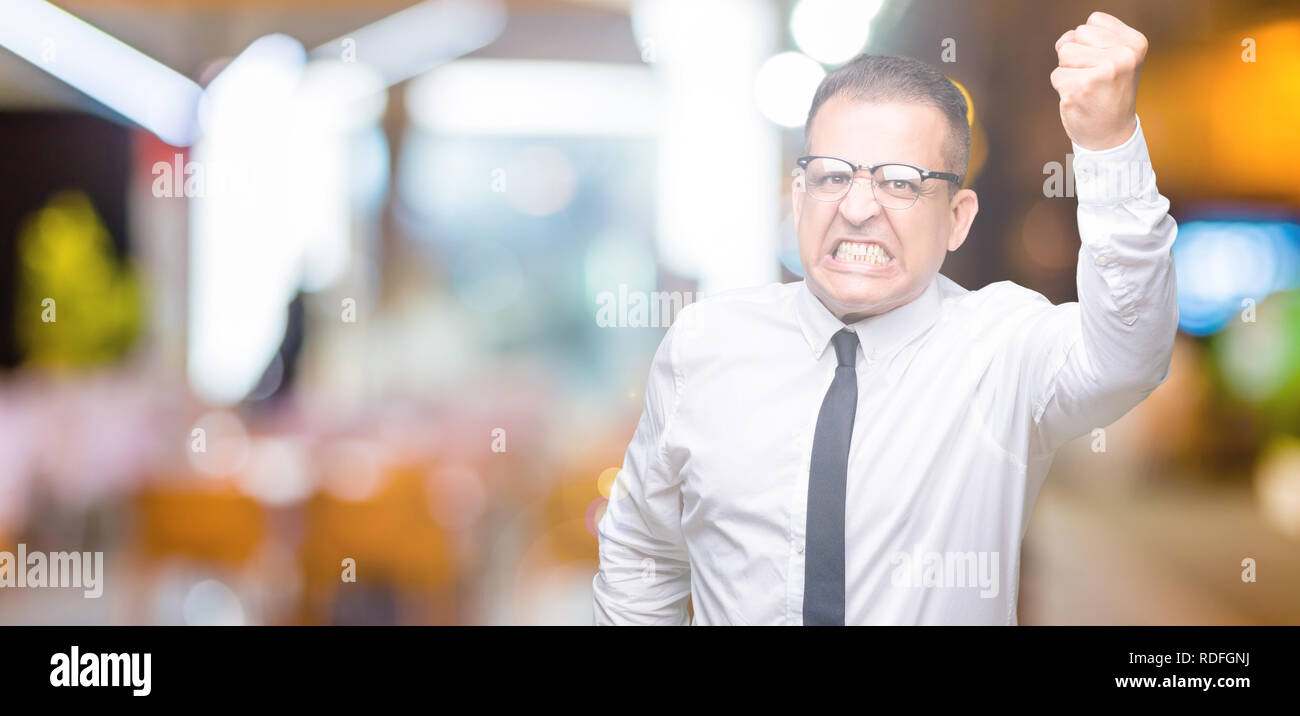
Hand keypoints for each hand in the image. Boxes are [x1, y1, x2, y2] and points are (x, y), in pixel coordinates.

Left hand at [1051, 11, 1146, 150]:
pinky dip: (1062, 87)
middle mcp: (1123, 56)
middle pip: (1077, 34)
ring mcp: (1102, 73)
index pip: (1094, 21)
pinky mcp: (1080, 88)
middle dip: (1078, 55)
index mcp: (1135, 44)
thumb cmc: (1108, 93)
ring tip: (1087, 87)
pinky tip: (1080, 99)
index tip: (1106, 64)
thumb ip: (1088, 40)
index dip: (1091, 42)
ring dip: (1069, 70)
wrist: (1111, 134)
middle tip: (1095, 79)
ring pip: (1064, 52)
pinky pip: (1056, 75)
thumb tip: (1062, 41)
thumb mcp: (1111, 58)